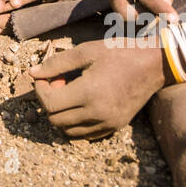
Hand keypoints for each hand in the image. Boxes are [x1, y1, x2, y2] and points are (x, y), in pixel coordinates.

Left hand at [30, 39, 166, 139]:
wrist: (153, 65)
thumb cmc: (119, 53)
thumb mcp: (85, 51)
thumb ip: (57, 63)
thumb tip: (31, 73)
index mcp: (88, 93)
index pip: (49, 104)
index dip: (40, 91)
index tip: (43, 78)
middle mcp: (97, 113)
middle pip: (56, 120)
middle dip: (49, 102)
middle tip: (58, 83)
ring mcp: (107, 123)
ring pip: (68, 131)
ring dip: (61, 115)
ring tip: (69, 93)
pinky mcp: (115, 127)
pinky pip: (85, 135)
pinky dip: (76, 123)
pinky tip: (81, 103)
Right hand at [106, 0, 177, 20]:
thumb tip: (166, 4)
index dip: (158, 7)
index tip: (173, 19)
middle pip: (125, 9)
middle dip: (145, 18)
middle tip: (165, 20)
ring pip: (122, 15)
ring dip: (141, 20)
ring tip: (159, 17)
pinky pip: (123, 14)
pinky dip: (137, 18)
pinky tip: (150, 14)